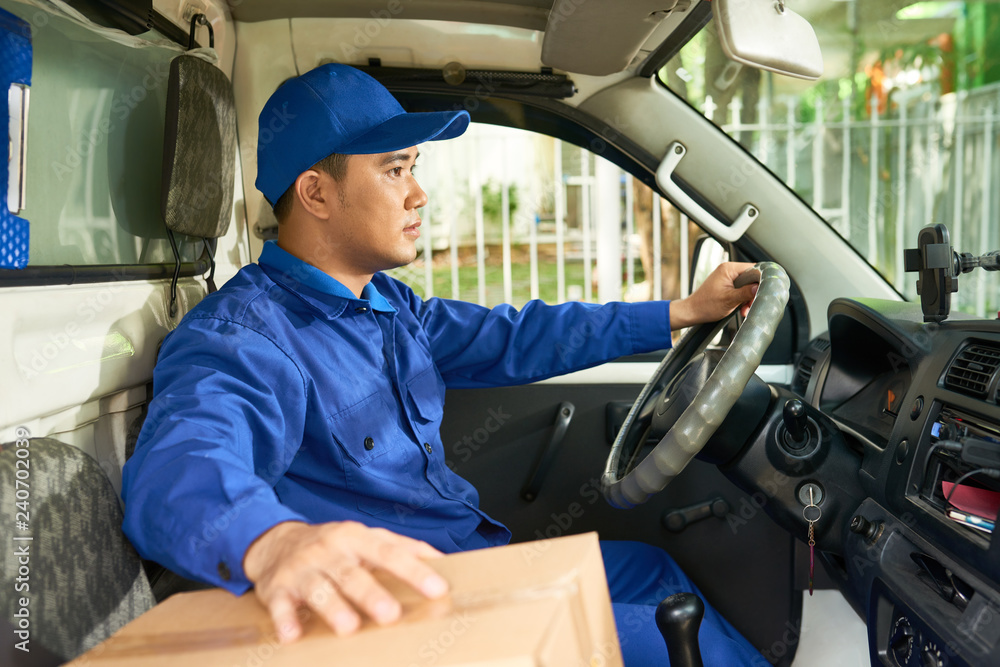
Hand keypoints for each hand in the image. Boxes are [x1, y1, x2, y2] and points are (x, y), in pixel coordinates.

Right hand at [243, 520, 448, 642]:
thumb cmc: (333, 545)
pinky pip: (281, 605)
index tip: (437, 589)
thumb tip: (442, 559)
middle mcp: (329, 551)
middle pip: (352, 574)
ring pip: (319, 589)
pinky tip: (292, 636)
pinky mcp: (277, 588)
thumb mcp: (366, 539)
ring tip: (349, 627)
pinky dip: (285, 620)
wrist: (276, 542)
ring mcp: (302, 569)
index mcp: (356, 538)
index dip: (414, 571)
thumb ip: (403, 548)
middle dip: (372, 594)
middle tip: (392, 614)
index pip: (389, 554)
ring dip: (333, 608)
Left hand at [669, 261, 758, 329]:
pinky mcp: (726, 285)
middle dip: (753, 293)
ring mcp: (727, 277)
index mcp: (728, 269)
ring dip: (748, 298)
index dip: (760, 281)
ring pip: (747, 286)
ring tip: (744, 309)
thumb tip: (759, 287)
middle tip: (750, 304)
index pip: (754, 268)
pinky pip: (740, 290)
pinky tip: (741, 308)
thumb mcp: (729, 300)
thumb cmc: (705, 305)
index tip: (762, 292)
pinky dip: (742, 299)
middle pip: (751, 278)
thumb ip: (745, 292)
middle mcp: (728, 270)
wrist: (692, 312)